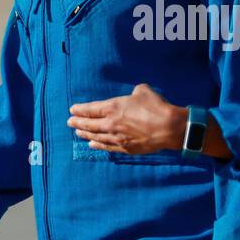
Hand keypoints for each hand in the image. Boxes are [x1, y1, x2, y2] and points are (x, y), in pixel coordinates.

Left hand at [68, 84, 184, 154]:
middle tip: (70, 122)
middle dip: (78, 123)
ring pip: (96, 136)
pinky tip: (92, 144)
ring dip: (85, 134)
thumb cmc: (156, 107)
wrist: (168, 128)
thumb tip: (134, 95)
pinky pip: (107, 147)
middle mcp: (111, 124)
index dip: (80, 110)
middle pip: (90, 124)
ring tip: (77, 133)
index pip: (91, 109)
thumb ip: (134, 92)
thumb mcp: (143, 91)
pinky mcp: (125, 148)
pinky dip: (98, 145)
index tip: (72, 110)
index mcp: (113, 107)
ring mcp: (117, 138)